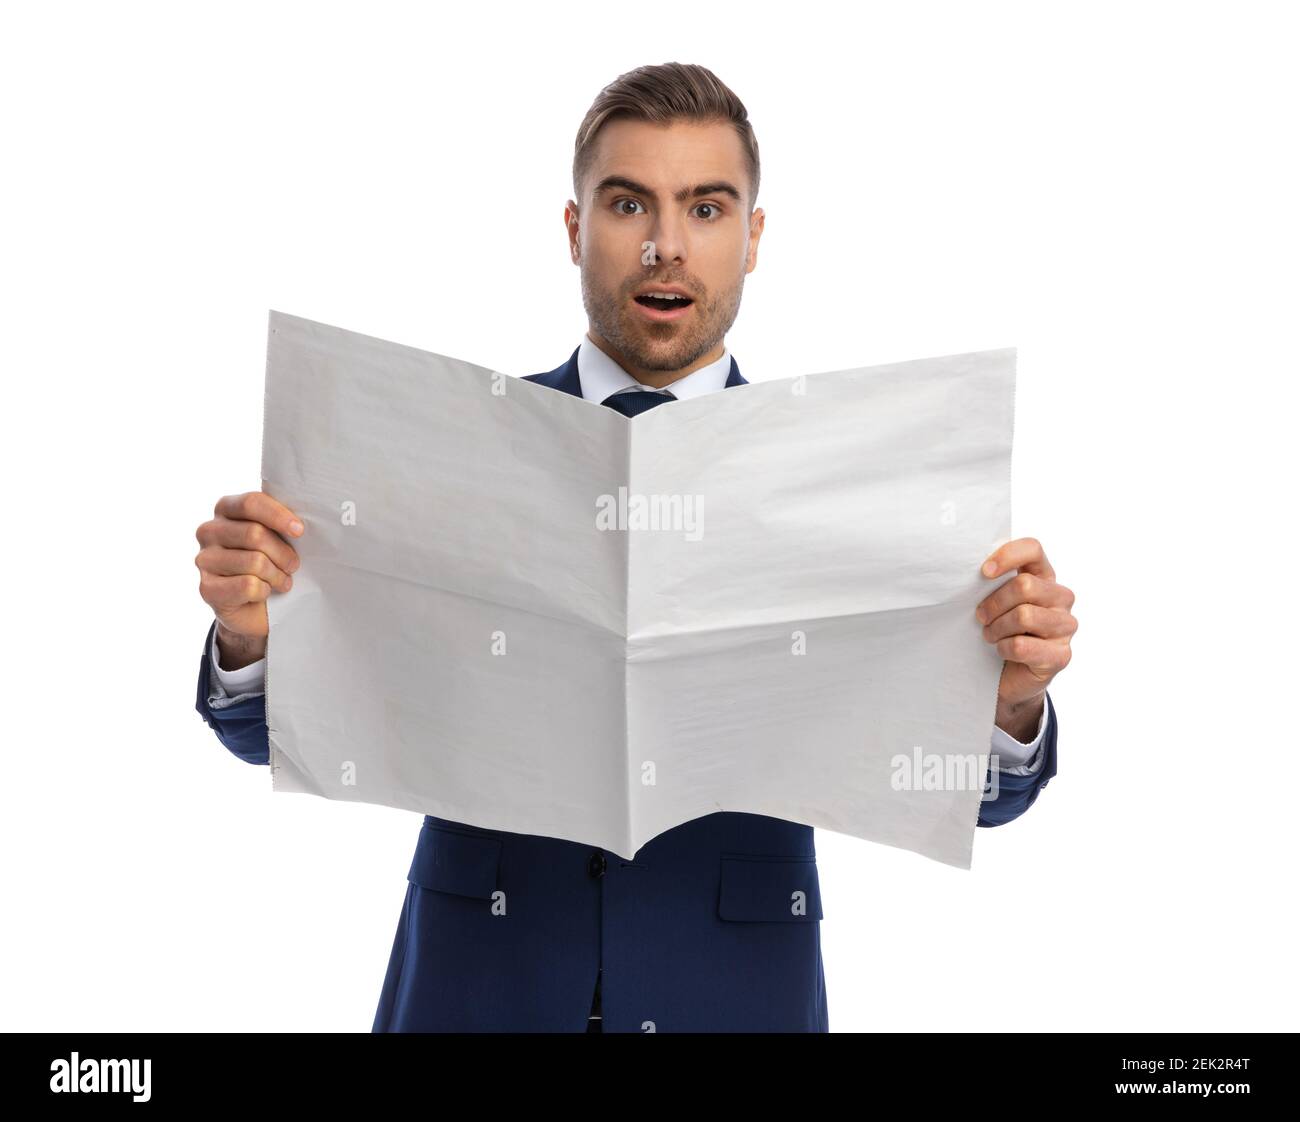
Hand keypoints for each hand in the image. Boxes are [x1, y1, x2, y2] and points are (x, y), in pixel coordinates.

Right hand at [195, 491, 303, 666]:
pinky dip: (264, 591)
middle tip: (294, 565)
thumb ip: (280, 523)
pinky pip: (247, 585)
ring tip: (283, 581)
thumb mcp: (275, 537)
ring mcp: (204, 559)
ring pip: (253, 562)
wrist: (254, 607)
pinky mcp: (207, 588)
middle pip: (254, 534)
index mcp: (226, 509)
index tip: (300, 531)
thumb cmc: (269, 562)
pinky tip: (265, 591)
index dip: (278, 516)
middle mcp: (208, 531)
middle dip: (283, 553)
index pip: (250, 503)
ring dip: (277, 575)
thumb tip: (299, 524)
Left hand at [975, 537, 1075, 740]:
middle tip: (980, 617)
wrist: (1007, 676)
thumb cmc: (999, 629)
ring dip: (997, 628)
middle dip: (994, 603)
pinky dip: (1003, 649)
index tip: (983, 572)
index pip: (1033, 549)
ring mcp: (1066, 627)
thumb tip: (966, 566)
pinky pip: (1022, 646)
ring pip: (1024, 616)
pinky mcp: (1061, 655)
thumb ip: (992, 581)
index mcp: (1044, 576)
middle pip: (1025, 586)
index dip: (1007, 556)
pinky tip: (1001, 651)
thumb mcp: (994, 601)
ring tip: (990, 636)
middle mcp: (1061, 598)